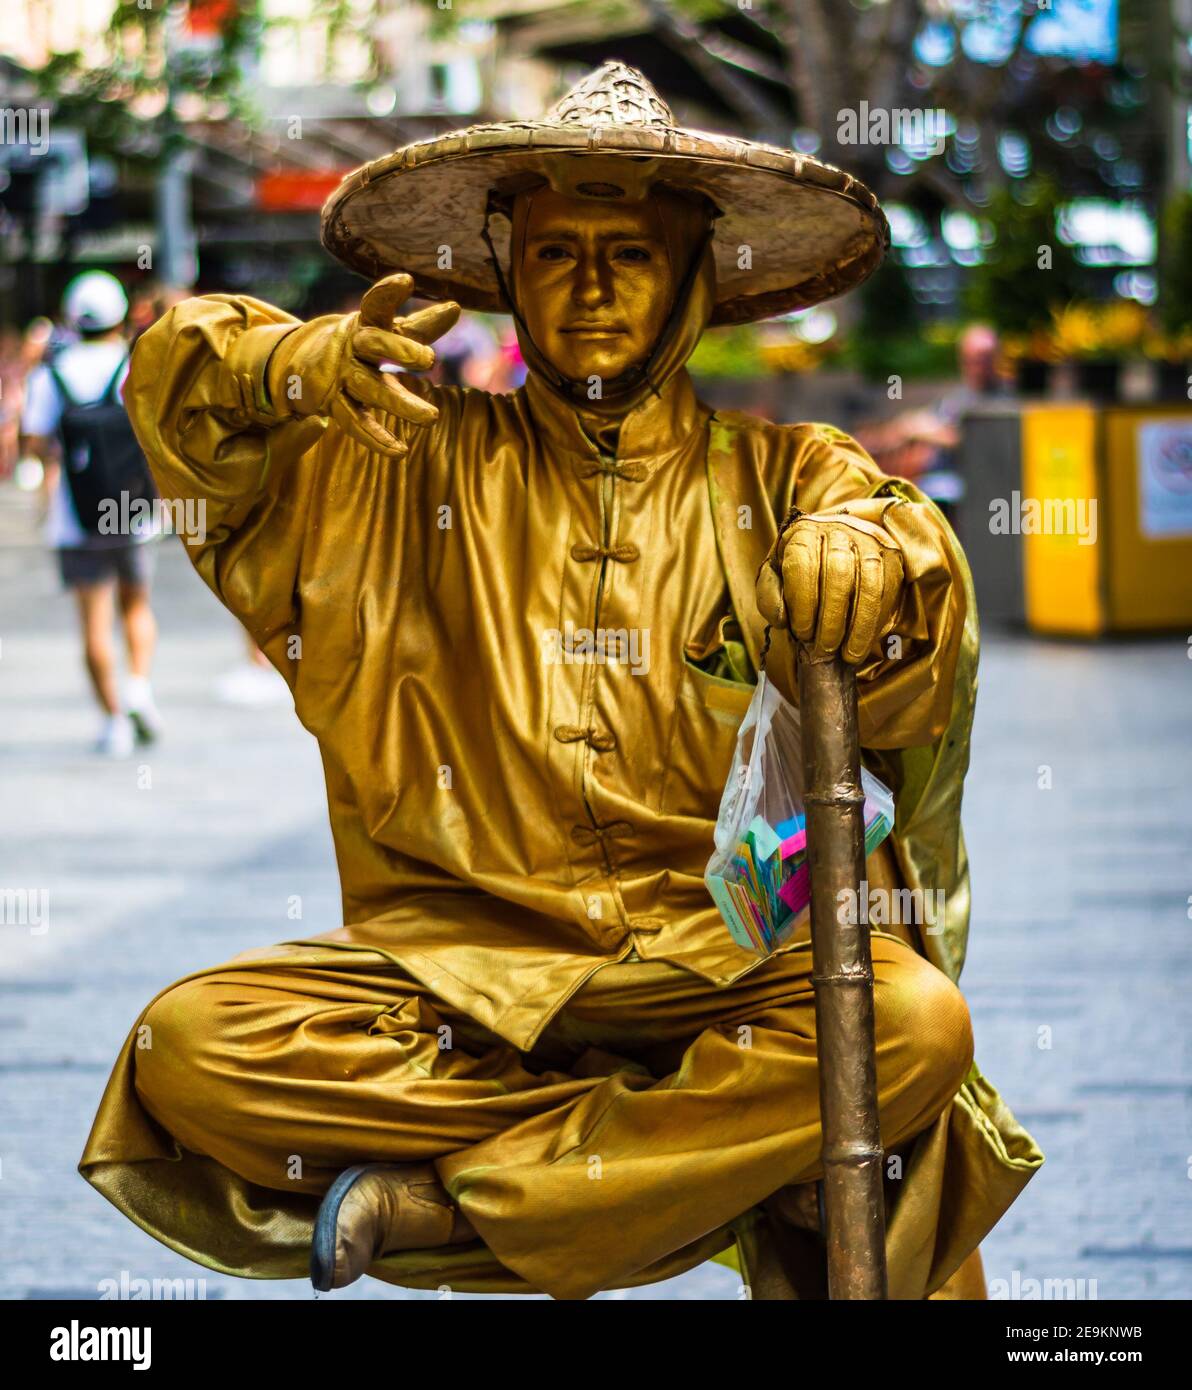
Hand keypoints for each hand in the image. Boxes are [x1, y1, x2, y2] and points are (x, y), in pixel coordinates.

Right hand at [266, 273, 459, 457]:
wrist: (299, 363)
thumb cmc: (359, 344)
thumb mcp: (385, 332)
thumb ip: (420, 326)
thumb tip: (457, 307)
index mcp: (365, 323)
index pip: (376, 304)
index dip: (388, 293)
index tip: (406, 281)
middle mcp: (352, 347)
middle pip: (374, 345)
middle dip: (399, 350)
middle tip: (428, 360)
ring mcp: (341, 376)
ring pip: (371, 389)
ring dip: (401, 405)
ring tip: (432, 419)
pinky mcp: (333, 404)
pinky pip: (356, 423)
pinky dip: (377, 439)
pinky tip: (399, 452)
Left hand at [755, 514, 904, 665]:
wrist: (836, 546)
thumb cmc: (800, 568)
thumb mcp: (775, 577)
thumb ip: (770, 595)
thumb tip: (781, 618)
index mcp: (804, 533)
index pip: (802, 562)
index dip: (803, 602)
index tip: (802, 633)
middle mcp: (838, 531)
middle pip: (839, 572)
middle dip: (832, 618)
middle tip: (824, 649)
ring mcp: (868, 540)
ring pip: (869, 580)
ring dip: (859, 624)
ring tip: (848, 654)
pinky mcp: (891, 556)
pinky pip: (888, 589)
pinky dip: (876, 620)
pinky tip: (864, 641)